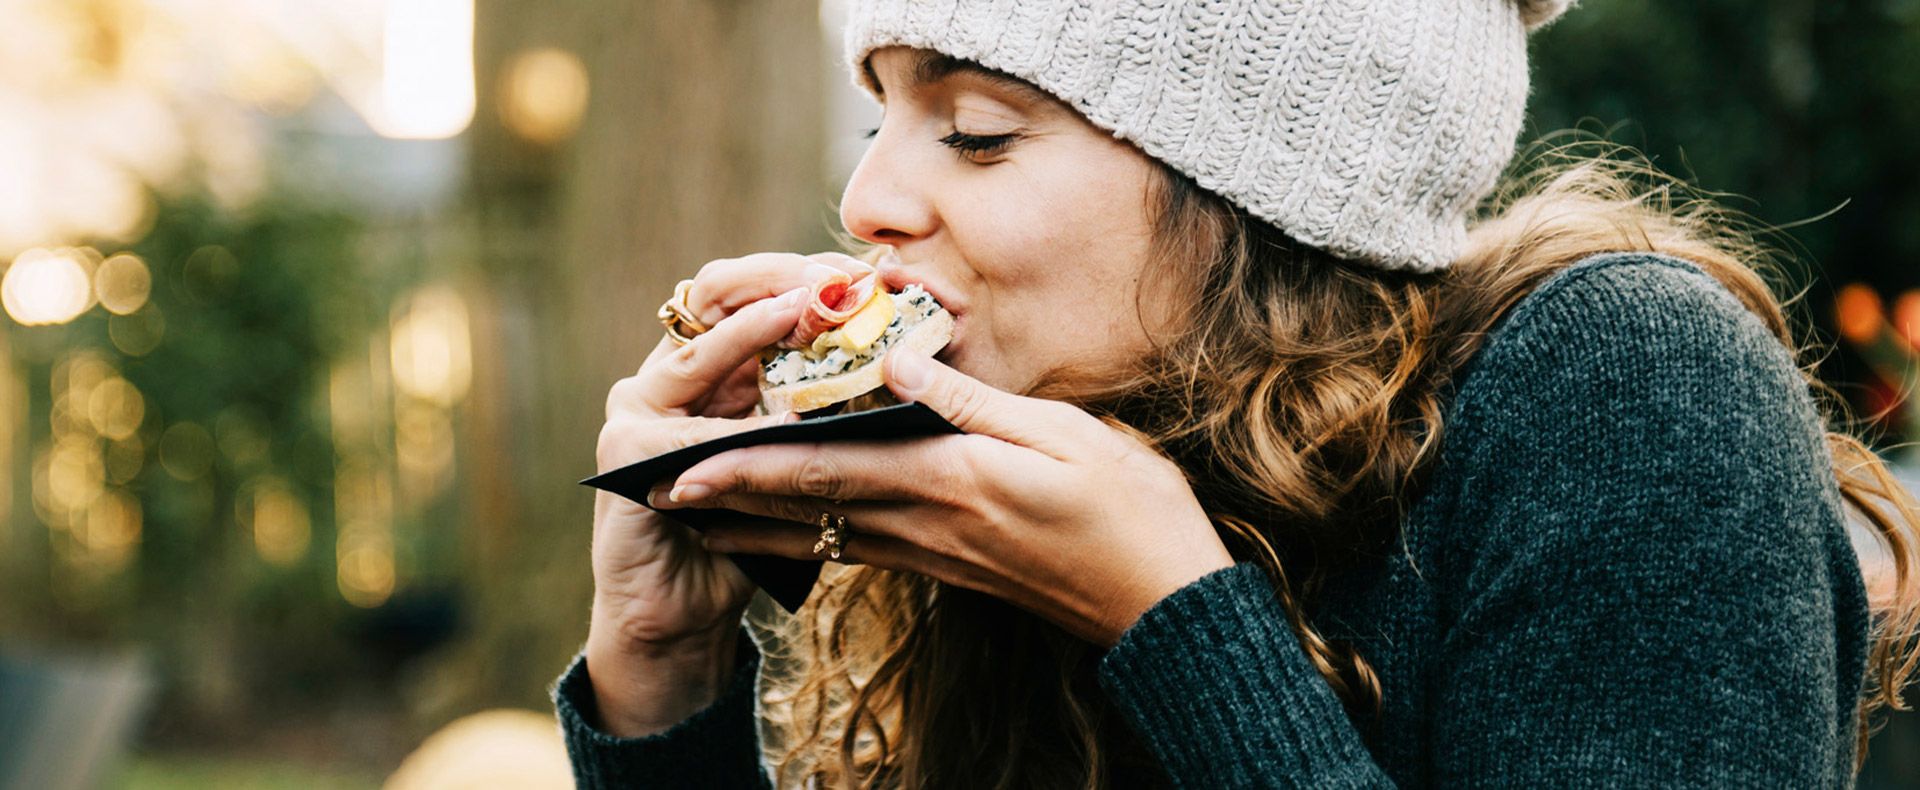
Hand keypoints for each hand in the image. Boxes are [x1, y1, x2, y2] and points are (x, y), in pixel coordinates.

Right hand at [584, 251, 862, 735]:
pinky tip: (785, 412)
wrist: (682, 612)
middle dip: (780, 278)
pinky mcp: (627, 451)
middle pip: (719, 289)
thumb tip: (915, 361)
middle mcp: (672, 369)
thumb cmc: (753, 532)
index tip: (870, 269)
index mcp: (716, 361)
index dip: (809, 270)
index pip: (756, 284)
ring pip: (702, 346)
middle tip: (837, 278)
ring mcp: (641, 404)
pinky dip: (738, 420)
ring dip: (756, 327)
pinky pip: (689, 428)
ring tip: (808, 308)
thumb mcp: (802, 456)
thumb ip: (832, 407)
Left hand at [653, 348, 1237, 646]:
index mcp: (948, 482)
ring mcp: (938, 557)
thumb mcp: (1064, 436)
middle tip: (655, 492)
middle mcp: (928, 526)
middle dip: (727, 499)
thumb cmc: (1131, 511)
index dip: (746, 467)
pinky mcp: (953, 571)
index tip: (680, 468)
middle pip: (808, 508)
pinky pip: (862, 551)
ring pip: (826, 535)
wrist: (1166, 605)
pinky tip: (790, 533)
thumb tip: (893, 356)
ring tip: (698, 512)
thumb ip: (971, 399)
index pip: (826, 469)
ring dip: (757, 522)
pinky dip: (812, 538)